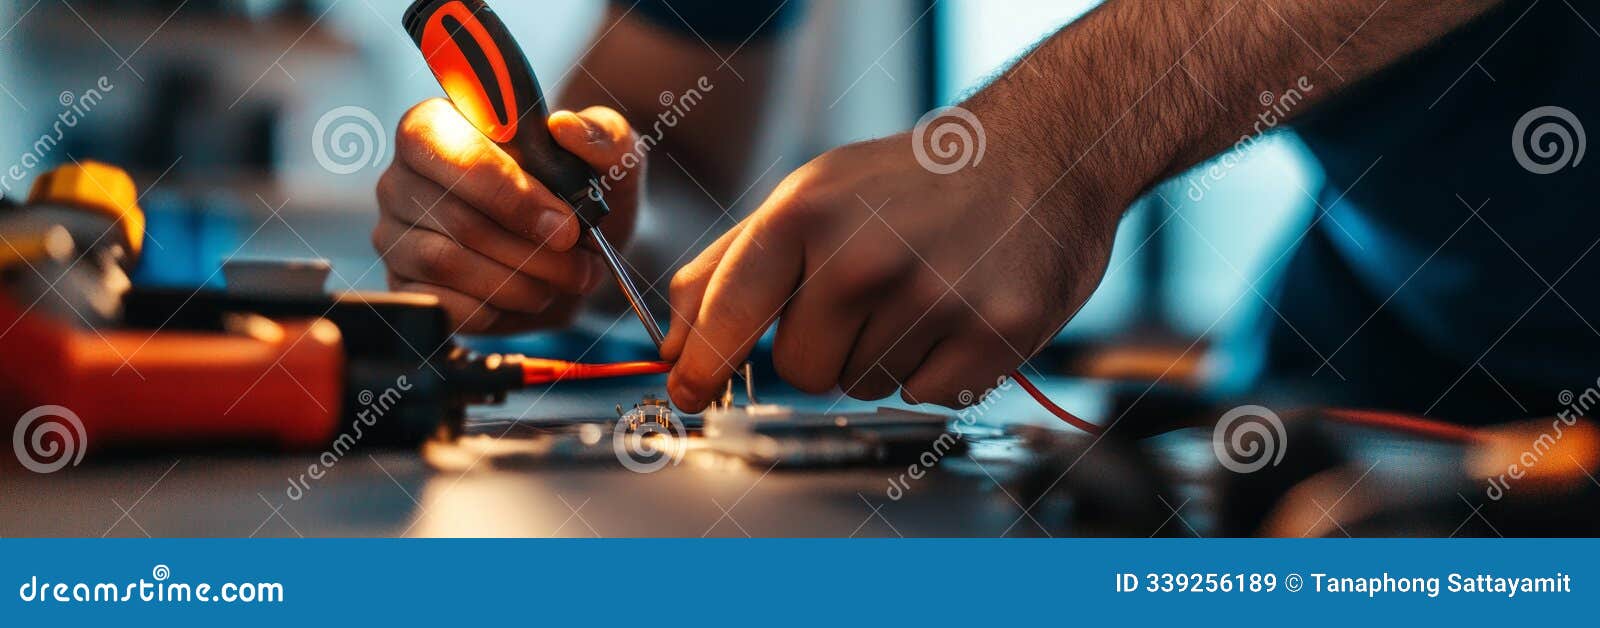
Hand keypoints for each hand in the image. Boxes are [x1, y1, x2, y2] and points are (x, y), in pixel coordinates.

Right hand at [374, 99, 642, 332]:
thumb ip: (599, 134)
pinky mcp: (404, 285)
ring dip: (519, 282)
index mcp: (441, 126)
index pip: (451, 150)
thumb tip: (564, 127)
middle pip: (457, 217)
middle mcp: (405, 178)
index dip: (509, 192)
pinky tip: (521, 295)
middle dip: (532, 249)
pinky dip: (493, 309)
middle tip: (579, 260)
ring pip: (446, 263)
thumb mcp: (608, 155)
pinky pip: (440, 304)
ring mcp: (396, 234)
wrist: (577, 250)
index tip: (565, 225)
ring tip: (561, 279)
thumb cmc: (580, 191)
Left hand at [660, 122, 1121, 410]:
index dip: (704, 364)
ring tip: (922, 290)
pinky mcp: (993, 334)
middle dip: (826, 347)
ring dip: (886, 354)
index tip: (690, 391)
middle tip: (869, 293)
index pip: (728, 313)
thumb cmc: (915, 182)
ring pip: (865, 385)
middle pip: (801, 369)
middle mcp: (864, 256)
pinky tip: (958, 313)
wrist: (1040, 152)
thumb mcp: (811, 194)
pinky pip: (927, 396)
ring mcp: (932, 297)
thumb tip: (674, 344)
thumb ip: (731, 267)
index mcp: (807, 213)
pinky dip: (939, 369)